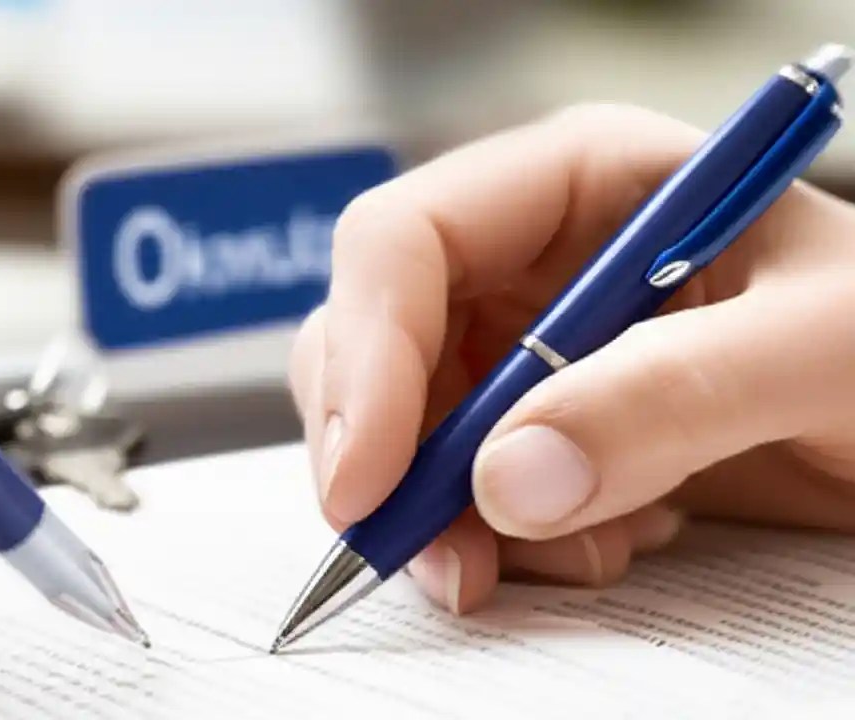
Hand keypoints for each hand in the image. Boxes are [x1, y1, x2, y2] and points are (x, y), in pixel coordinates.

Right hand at [289, 103, 854, 613]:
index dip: (366, 355)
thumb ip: (674, 396)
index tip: (369, 478)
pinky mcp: (538, 427)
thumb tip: (507, 479)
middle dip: (393, 458)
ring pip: (403, 426)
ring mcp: (526, 347)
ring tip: (580, 557)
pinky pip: (457, 484)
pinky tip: (601, 545)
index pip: (407, 241)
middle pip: (374, 340)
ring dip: (450, 516)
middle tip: (443, 559)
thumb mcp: (821, 349)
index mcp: (579, 182)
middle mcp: (530, 258)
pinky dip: (497, 539)